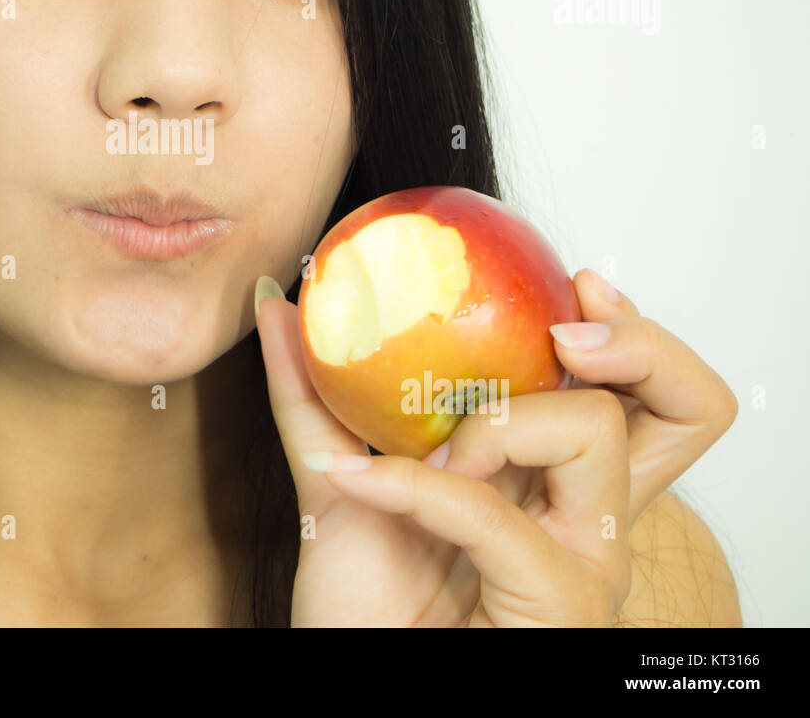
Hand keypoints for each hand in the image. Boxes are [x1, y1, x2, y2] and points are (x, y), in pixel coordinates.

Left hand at [254, 268, 738, 626]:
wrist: (356, 676)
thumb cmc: (363, 604)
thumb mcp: (335, 478)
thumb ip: (310, 392)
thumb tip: (277, 304)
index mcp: (553, 482)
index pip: (647, 396)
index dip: (635, 333)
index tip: (574, 285)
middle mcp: (587, 516)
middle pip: (684, 406)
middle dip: (636, 344)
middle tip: (563, 339)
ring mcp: (583, 561)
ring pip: (590, 427)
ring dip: (492, 424)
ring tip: (429, 462)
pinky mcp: (556, 599)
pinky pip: (491, 508)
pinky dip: (411, 487)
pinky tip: (359, 486)